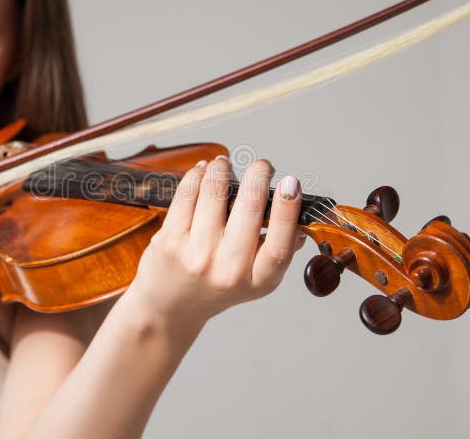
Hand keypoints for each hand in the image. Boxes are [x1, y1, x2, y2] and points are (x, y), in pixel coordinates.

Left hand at [128, 156, 304, 327]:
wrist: (171, 306)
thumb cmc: (217, 286)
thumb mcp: (255, 280)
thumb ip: (279, 250)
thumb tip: (299, 216)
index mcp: (257, 281)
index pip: (279, 246)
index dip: (287, 211)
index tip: (291, 184)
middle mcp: (227, 270)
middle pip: (249, 210)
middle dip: (258, 175)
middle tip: (262, 166)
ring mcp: (196, 255)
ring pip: (214, 192)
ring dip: (223, 169)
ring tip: (225, 164)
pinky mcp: (169, 241)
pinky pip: (187, 194)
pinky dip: (198, 175)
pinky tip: (204, 171)